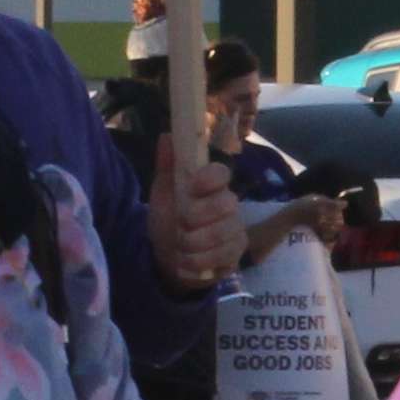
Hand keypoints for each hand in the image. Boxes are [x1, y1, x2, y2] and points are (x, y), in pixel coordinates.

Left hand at [148, 153, 245, 293]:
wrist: (168, 257)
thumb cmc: (167, 220)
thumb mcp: (162, 194)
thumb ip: (167, 166)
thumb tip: (167, 136)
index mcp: (211, 185)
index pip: (222, 173)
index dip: (209, 179)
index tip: (191, 187)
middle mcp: (229, 204)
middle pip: (225, 204)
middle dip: (194, 218)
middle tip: (179, 225)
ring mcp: (236, 230)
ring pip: (220, 235)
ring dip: (190, 244)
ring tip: (178, 247)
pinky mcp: (236, 254)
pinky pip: (220, 258)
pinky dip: (195, 264)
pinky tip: (185, 263)